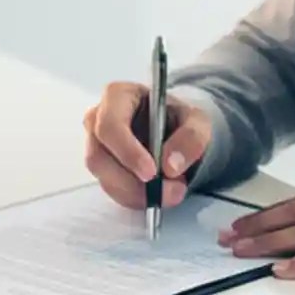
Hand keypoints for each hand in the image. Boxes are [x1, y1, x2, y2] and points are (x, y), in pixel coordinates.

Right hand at [83, 82, 211, 209]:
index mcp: (118, 96)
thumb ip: (191, 137)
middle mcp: (98, 120)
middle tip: (169, 191)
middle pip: (99, 158)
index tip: (151, 172)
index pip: (109, 125)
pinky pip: (113, 191)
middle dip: (133, 183)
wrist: (177, 131)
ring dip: (138, 194)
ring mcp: (96, 146)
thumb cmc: (179, 118)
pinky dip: (137, 198)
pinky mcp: (103, 170)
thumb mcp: (197, 121)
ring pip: (105, 180)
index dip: (127, 152)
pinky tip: (159, 194)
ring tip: (171, 192)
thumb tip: (170, 165)